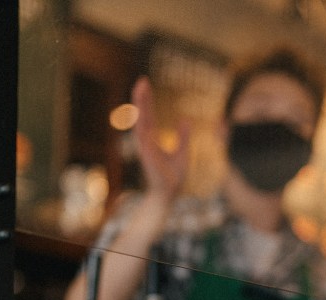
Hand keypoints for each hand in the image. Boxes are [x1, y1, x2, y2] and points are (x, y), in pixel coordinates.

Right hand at [131, 76, 190, 198]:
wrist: (170, 194)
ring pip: (140, 121)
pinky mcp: (147, 154)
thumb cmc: (174, 176)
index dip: (146, 100)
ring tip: (140, 89)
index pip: (148, 115)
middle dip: (141, 98)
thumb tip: (185, 119)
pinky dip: (141, 123)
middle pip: (142, 114)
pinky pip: (143, 136)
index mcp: (153, 139)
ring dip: (140, 106)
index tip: (144, 83)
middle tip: (142, 80)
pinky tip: (141, 111)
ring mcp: (145, 147)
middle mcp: (146, 141)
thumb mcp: (183, 152)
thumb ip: (183, 136)